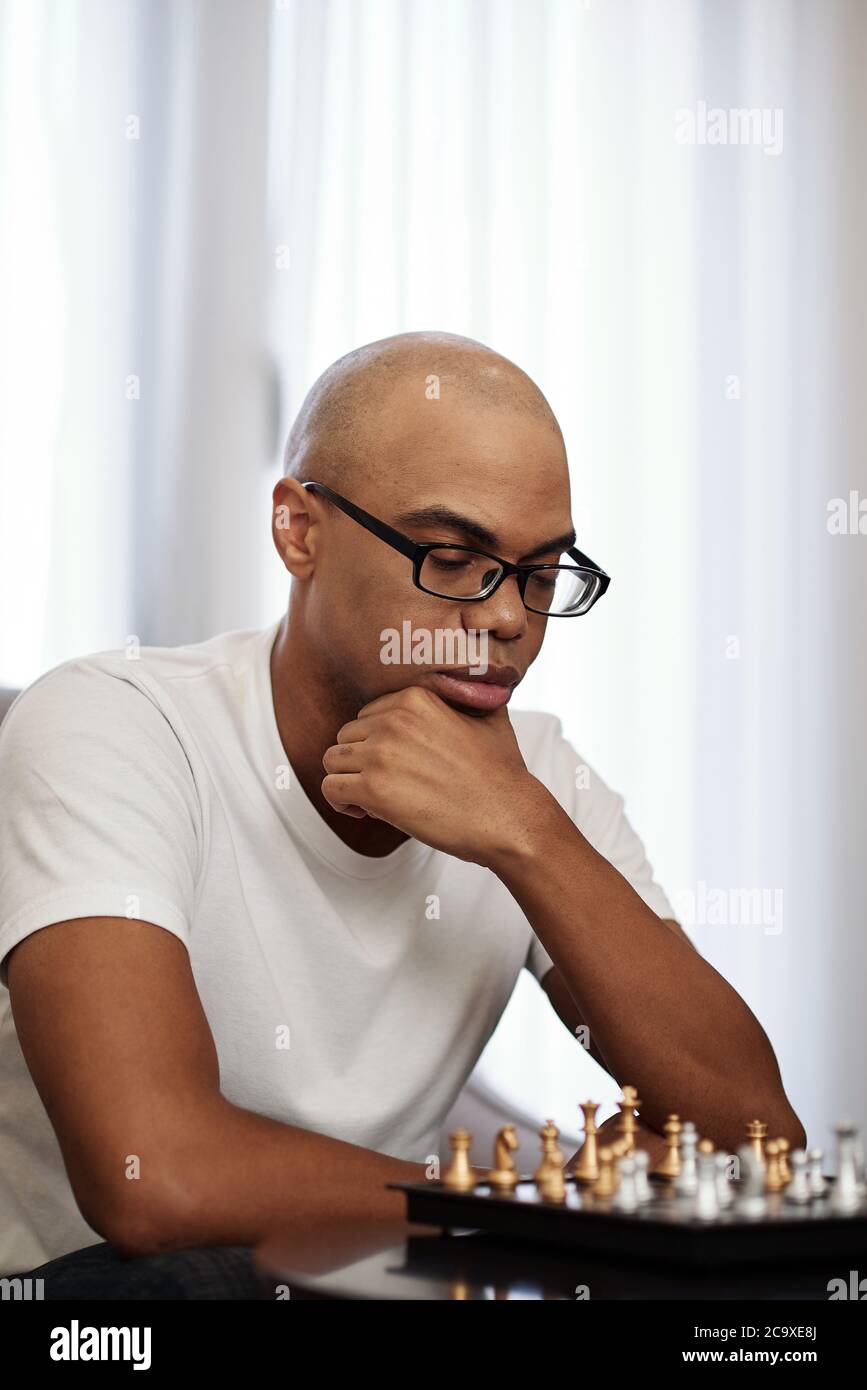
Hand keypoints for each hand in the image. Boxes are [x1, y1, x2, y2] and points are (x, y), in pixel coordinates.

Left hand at [321, 686, 549, 866]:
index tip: (397, 766)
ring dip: (348, 782)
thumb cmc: (502, 774)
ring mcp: (380, 753)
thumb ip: (468, 696)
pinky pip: (331, 789)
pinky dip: (342, 804)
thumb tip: (468, 684)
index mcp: (415, 698)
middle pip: (346, 736)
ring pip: (333, 760)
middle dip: (361, 763)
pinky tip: (366, 812)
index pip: (367, 715)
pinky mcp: (373, 789)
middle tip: (387, 787)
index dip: (377, 743)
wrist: (509, 815)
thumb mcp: (490, 716)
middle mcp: (393, 719)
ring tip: (373, 801)